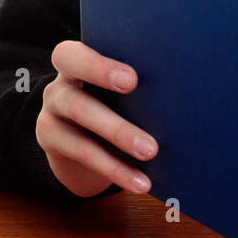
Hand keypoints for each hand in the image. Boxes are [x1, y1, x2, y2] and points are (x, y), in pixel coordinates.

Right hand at [36, 40, 157, 196]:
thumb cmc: (109, 100)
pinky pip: (84, 156)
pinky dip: (117, 169)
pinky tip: (141, 181)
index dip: (99, 68)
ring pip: (82, 129)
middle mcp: (58, 87)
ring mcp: (51, 116)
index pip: (72, 56)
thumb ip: (136, 83)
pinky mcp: (52, 143)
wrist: (75, 139)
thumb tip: (186, 93)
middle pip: (76, 99)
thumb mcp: (116, 88)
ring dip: (120, 139)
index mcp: (76, 63)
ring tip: (151, 152)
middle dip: (113, 116)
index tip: (133, 80)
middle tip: (146, 131)